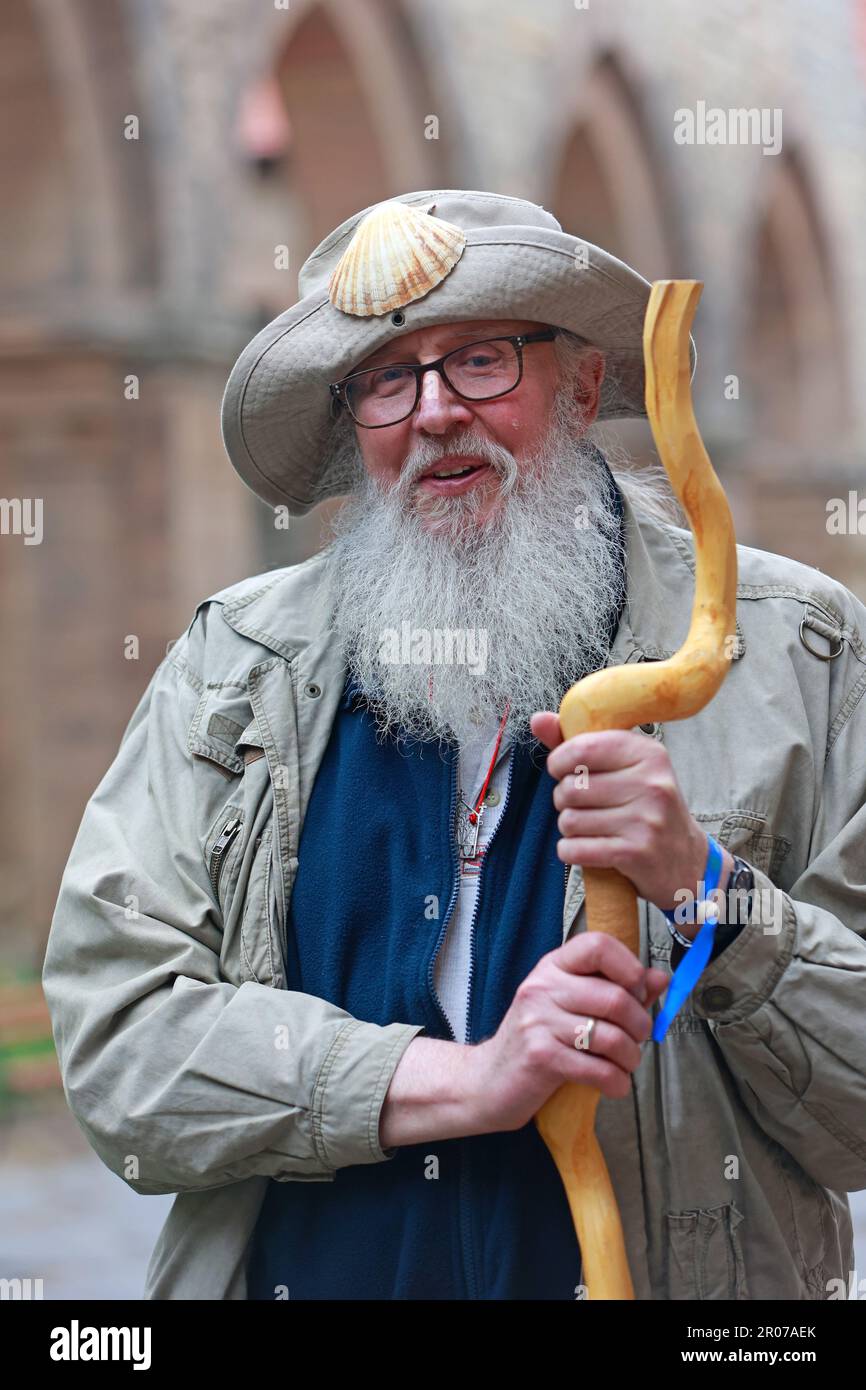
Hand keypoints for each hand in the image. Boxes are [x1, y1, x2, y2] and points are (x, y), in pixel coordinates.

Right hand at [468, 933, 668, 1131]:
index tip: (638, 992)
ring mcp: (538, 1021)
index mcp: (553, 967)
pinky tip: (613, 1084)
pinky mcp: (540, 1057)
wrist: (488, 1081)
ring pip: (611, 1037)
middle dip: (640, 1025)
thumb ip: (619, 990)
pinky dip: (617, 1082)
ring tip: (625, 1064)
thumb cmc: (538, 1041)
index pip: (597, 945)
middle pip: (615, 997)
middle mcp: (543, 987)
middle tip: (637, 1039)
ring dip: (631, 1058)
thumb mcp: (573, 1007)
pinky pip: (597, 1069)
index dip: (630, 967)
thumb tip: (661, 978)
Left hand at [530, 713, 731, 920]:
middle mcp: (651, 784)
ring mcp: (646, 820)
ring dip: (570, 828)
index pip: (581, 748)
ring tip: (592, 828)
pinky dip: (571, 851)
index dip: (559, 762)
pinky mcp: (636, 853)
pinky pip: (576, 849)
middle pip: (570, 788)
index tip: (565, 772)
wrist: (685, 860)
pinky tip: (589, 848)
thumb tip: (538, 719)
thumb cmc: (646, 808)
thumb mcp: (624, 768)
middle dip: (565, 801)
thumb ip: (578, 744)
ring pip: (569, 820)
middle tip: (585, 807)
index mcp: (648, 753)